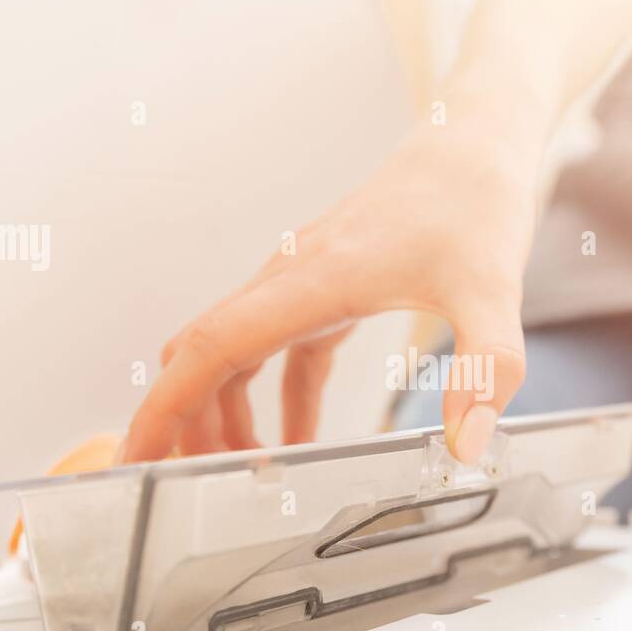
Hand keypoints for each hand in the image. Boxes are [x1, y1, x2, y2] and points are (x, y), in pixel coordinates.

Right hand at [122, 111, 540, 465]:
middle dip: (184, 424)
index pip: (212, 348)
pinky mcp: (326, 287)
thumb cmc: (476, 200)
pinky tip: (298, 443)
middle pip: (204, 357)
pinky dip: (273, 400)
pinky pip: (279, 353)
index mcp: (314, 279)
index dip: (167, 407)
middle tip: (185, 489)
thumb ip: (486, 368)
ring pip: (232, 355)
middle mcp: (291, 277)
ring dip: (226, 415)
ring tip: (242, 475)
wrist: (474, 142)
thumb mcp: (493, 291)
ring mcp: (303, 280)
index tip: (139, 454)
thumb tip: (467, 442)